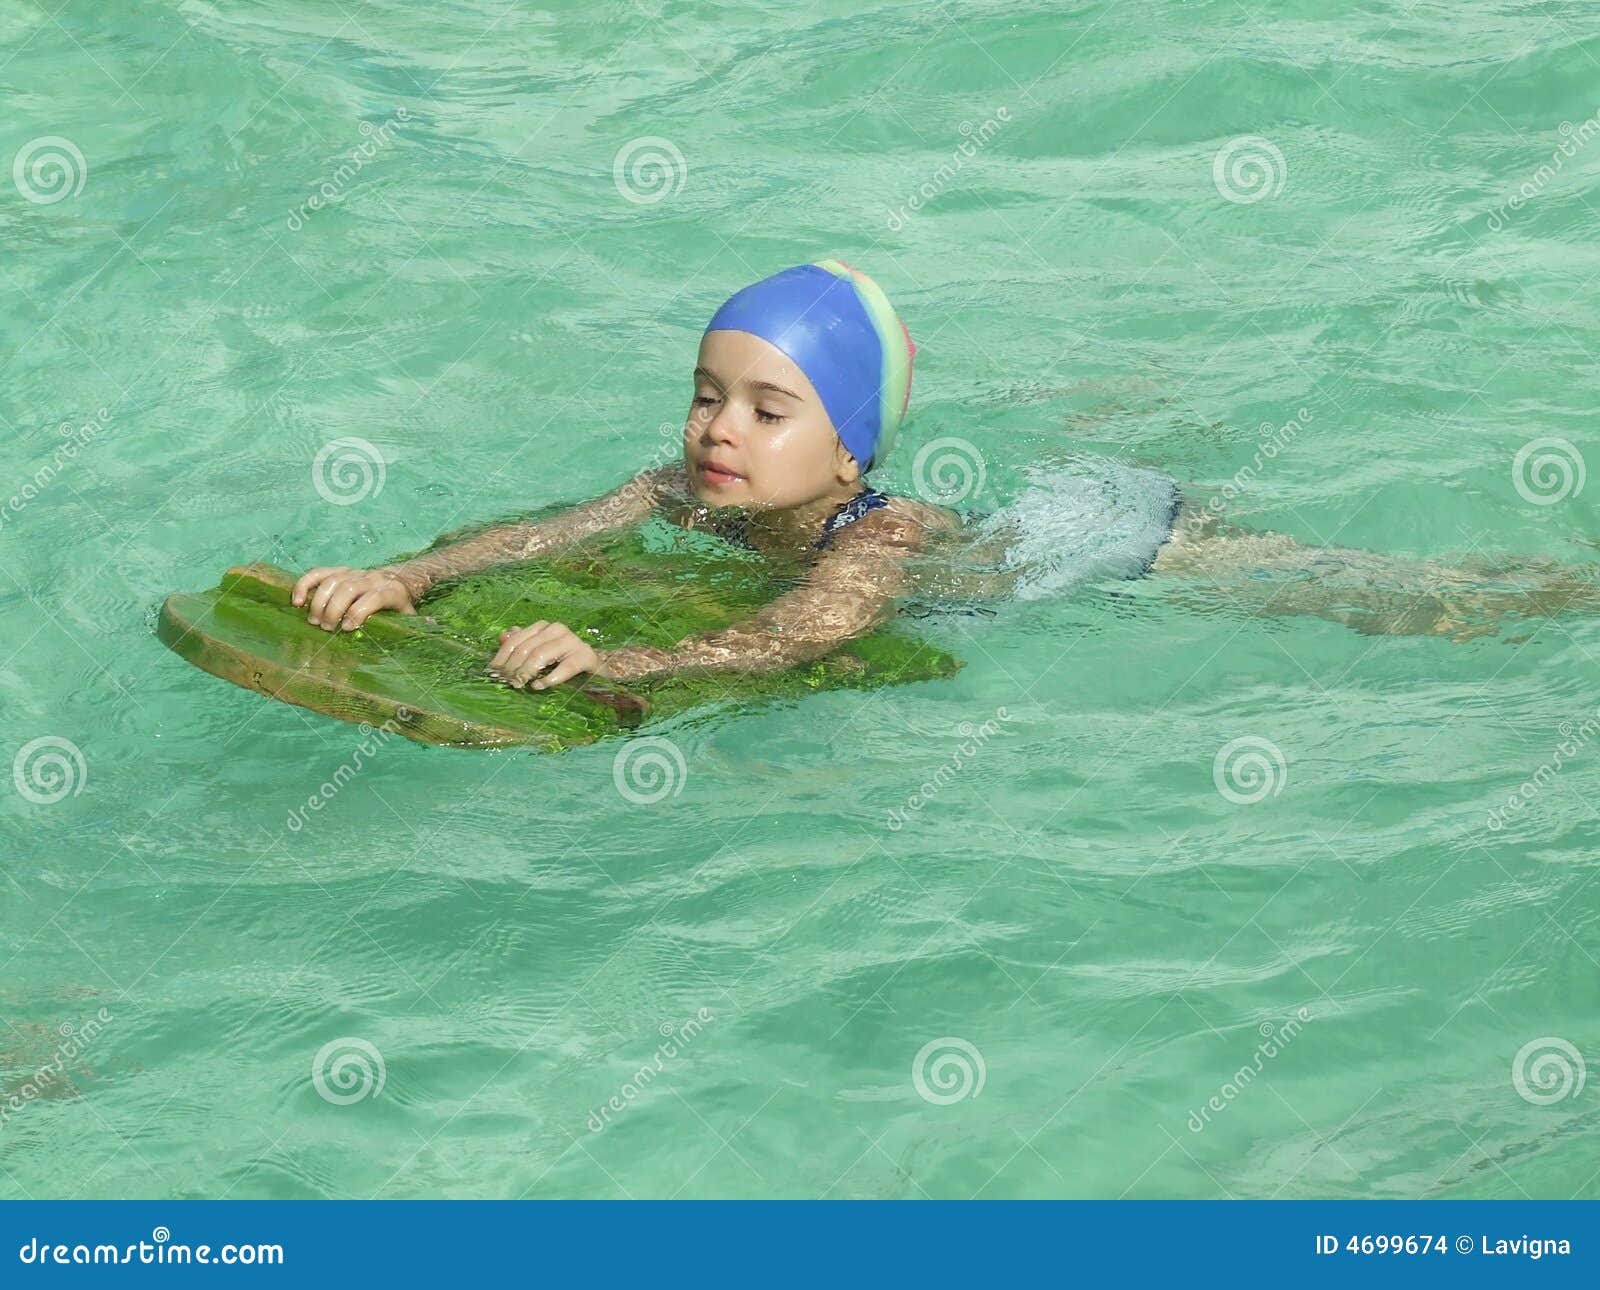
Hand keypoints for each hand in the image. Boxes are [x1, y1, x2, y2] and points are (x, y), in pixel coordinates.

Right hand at [291, 566, 419, 630]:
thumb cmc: (398, 606)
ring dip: (319, 602)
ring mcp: (353, 572)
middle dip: (335, 609)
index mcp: (390, 591)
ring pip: (332, 581)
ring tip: (315, 621)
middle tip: (327, 628)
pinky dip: (304, 585)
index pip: (374, 597)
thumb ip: (411, 628)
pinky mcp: (338, 571)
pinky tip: (296, 601)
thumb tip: (425, 635)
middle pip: (349, 588)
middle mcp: (370, 578)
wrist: (396, 580)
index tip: (348, 628)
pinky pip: (318, 573)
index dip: (360, 611)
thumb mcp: (408, 618)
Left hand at [487, 620, 606, 689]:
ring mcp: (572, 641)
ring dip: (527, 672)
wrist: (596, 668)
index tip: (493, 674)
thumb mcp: (540, 652)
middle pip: (526, 648)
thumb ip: (521, 644)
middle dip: (512, 667)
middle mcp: (557, 629)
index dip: (501, 658)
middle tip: (506, 683)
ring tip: (519, 685)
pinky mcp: (585, 656)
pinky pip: (564, 667)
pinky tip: (539, 686)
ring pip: (541, 655)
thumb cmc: (563, 661)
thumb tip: (502, 637)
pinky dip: (549, 678)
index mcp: (543, 627)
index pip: (515, 641)